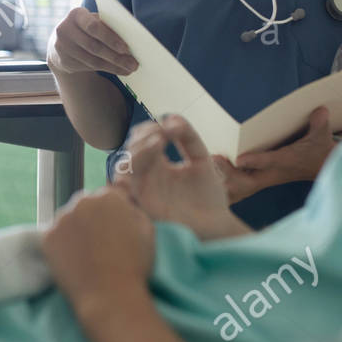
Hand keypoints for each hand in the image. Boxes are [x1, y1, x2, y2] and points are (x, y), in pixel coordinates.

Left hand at [41, 184, 154, 312]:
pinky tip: (75, 260)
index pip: (109, 196)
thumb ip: (132, 204)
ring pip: (69, 219)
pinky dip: (62, 245)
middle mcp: (82, 201)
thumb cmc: (135, 264)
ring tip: (88, 255)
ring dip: (76, 230)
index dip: (114, 214)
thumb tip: (120, 187)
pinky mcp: (47, 237)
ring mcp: (62, 219)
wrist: (110, 296)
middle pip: (86, 205)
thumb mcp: (146, 228)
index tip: (117, 232)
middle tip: (101, 245)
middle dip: (93, 218)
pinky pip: (55, 235)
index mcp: (108, 196)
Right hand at [46, 6, 137, 75]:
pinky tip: (119, 70)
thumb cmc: (87, 27)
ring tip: (129, 69)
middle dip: (116, 57)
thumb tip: (132, 39)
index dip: (110, 38)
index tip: (126, 48)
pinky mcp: (64, 62)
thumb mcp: (94, 20)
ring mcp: (62, 47)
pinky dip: (107, 70)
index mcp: (76, 15)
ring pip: (93, 61)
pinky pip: (89, 68)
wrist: (64, 40)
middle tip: (133, 64)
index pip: (93, 27)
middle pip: (94, 47)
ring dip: (114, 66)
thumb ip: (107, 26)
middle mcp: (65, 30)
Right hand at [117, 115, 248, 240]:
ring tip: (159, 141)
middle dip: (144, 135)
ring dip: (138, 148)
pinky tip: (156, 154)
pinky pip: (127, 184)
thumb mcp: (201, 159)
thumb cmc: (209, 196)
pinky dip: (135, 165)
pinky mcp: (143, 204)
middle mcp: (146, 177)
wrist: (218, 225)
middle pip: (129, 149)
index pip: (142, 140)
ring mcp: (143, 191)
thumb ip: (188, 137)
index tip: (172, 127)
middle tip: (163, 133)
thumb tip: (171, 116)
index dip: (151, 128)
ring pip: (123, 165)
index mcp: (157, 165)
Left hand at [213, 106, 336, 203]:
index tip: (239, 159)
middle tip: (214, 159)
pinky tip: (208, 178)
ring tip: (206, 167)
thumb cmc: (318, 148)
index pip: (269, 162)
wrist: (321, 167)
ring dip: (223, 181)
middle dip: (229, 175)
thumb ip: (320, 124)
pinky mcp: (258, 180)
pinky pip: (238, 188)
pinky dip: (224, 184)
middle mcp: (271, 174)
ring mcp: (264, 179)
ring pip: (240, 188)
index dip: (255, 161)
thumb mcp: (321, 135)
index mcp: (285, 162)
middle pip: (247, 183)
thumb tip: (321, 110)